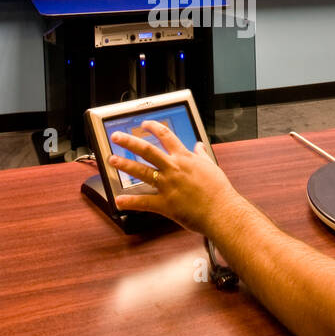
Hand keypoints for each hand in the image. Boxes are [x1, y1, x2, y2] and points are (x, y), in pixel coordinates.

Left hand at [108, 120, 241, 235]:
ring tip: (111, 160)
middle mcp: (174, 169)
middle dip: (130, 142)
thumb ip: (201, 155)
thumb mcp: (211, 167)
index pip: (166, 136)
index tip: (144, 124)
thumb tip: (199, 146)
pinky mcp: (166, 204)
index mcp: (185, 158)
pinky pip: (144, 202)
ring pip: (142, 171)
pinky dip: (130, 202)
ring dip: (125, 164)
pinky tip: (119, 200)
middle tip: (116, 136)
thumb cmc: (219, 191)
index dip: (153, 127)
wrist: (223, 211)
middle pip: (148, 150)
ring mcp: (168, 185)